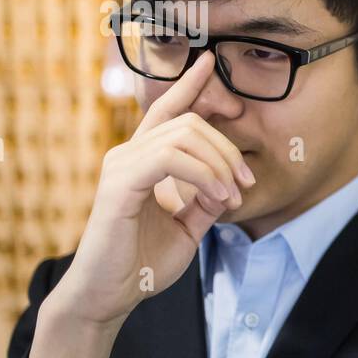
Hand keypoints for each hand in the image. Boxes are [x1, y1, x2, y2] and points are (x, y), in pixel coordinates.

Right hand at [50, 53, 255, 324]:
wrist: (110, 295)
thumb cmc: (143, 263)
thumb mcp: (188, 227)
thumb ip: (206, 201)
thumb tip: (230, 183)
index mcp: (142, 160)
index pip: (166, 110)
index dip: (188, 83)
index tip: (209, 61)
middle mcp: (127, 155)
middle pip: (188, 122)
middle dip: (227, 146)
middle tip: (247, 181)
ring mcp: (120, 166)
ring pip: (182, 136)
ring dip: (219, 163)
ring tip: (234, 195)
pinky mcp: (119, 185)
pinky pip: (169, 159)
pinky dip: (203, 175)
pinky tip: (220, 197)